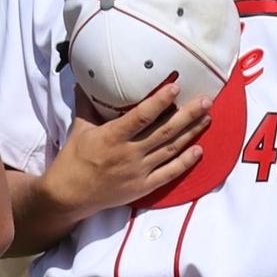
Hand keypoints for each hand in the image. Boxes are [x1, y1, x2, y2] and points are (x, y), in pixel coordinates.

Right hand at [45, 80, 211, 218]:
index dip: (160, 101)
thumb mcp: (78, 130)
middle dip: (188, 115)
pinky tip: (198, 150)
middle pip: (164, 132)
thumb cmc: (72, 160)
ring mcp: (138, 172)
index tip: (176, 87)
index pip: (141, 117)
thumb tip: (84, 80)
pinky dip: (185, 162)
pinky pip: (168, 174)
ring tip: (207, 118)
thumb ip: (86, 105)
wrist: (69, 196)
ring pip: (171, 149)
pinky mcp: (142, 187)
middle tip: (207, 100)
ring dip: (191, 133)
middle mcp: (128, 154)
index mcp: (112, 137)